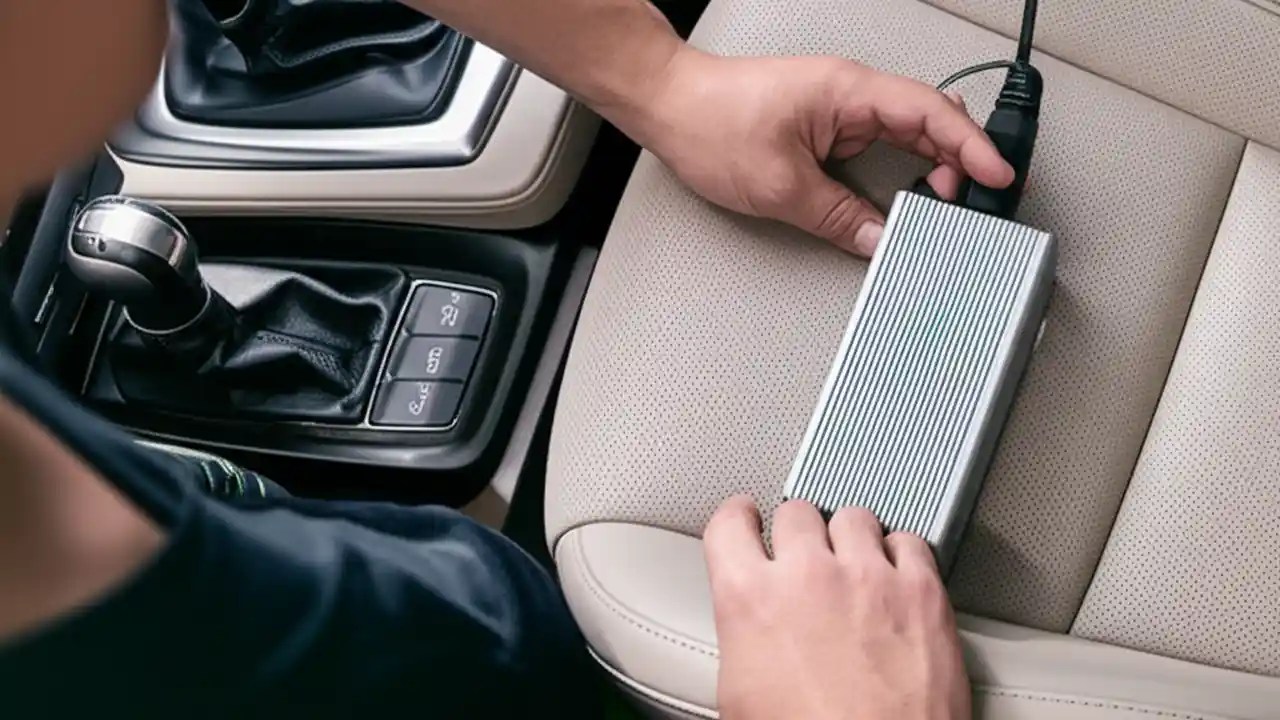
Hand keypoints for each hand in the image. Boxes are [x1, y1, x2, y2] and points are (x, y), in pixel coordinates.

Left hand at [620, 50, 1013, 256]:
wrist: (669, 107)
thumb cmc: (710, 123)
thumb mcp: (781, 186)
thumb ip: (839, 218)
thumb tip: (879, 241)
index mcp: (848, 90)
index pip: (930, 112)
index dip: (970, 145)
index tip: (996, 175)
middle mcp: (849, 93)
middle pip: (927, 123)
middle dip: (958, 162)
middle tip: (974, 205)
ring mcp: (838, 109)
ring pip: (905, 136)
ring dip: (930, 169)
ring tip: (946, 208)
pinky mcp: (825, 126)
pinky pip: (878, 146)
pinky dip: (900, 171)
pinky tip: (908, 198)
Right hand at [703, 497, 969, 719]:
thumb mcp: (739, 696)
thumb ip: (741, 635)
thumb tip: (746, 629)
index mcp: (749, 598)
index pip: (729, 523)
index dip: (736, 520)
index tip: (744, 519)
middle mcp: (807, 574)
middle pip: (796, 512)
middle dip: (798, 533)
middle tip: (805, 558)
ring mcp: (869, 576)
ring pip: (853, 517)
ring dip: (850, 538)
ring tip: (854, 565)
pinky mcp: (922, 590)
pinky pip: (910, 542)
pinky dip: (902, 555)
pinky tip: (897, 577)